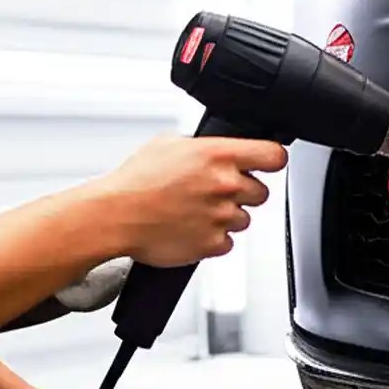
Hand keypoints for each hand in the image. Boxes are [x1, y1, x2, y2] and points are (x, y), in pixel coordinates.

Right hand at [92, 135, 287, 267]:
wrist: (113, 217)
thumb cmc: (134, 182)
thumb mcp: (170, 144)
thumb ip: (205, 146)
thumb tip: (220, 149)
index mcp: (219, 155)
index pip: (274, 155)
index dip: (272, 160)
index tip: (268, 163)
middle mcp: (225, 184)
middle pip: (261, 191)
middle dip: (243, 192)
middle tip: (215, 192)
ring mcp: (221, 216)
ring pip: (244, 218)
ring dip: (226, 217)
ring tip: (196, 211)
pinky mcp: (212, 244)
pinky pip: (227, 242)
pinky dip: (213, 239)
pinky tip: (191, 228)